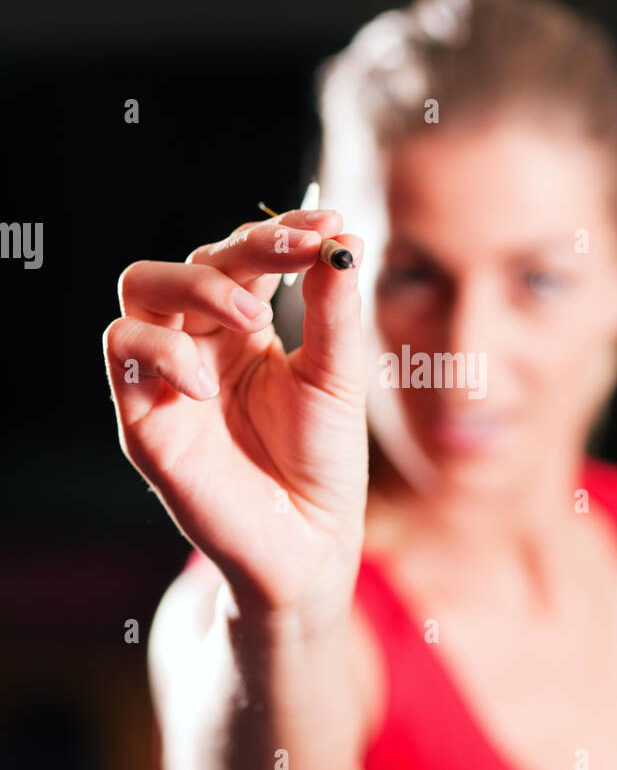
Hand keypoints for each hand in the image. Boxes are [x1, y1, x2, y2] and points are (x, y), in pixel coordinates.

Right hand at [103, 208, 367, 620]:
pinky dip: (163, 348)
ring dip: (198, 284)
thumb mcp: (337, 376)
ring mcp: (166, 376)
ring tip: (255, 318)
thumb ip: (333, 309)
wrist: (308, 543)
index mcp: (242, 328)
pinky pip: (123, 349)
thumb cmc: (322, 462)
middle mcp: (198, 342)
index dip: (281, 232)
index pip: (244, 255)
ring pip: (142, 287)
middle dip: (246, 247)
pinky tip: (209, 383)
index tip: (330, 225)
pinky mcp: (142, 417)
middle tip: (298, 256)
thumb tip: (340, 234)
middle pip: (191, 258)